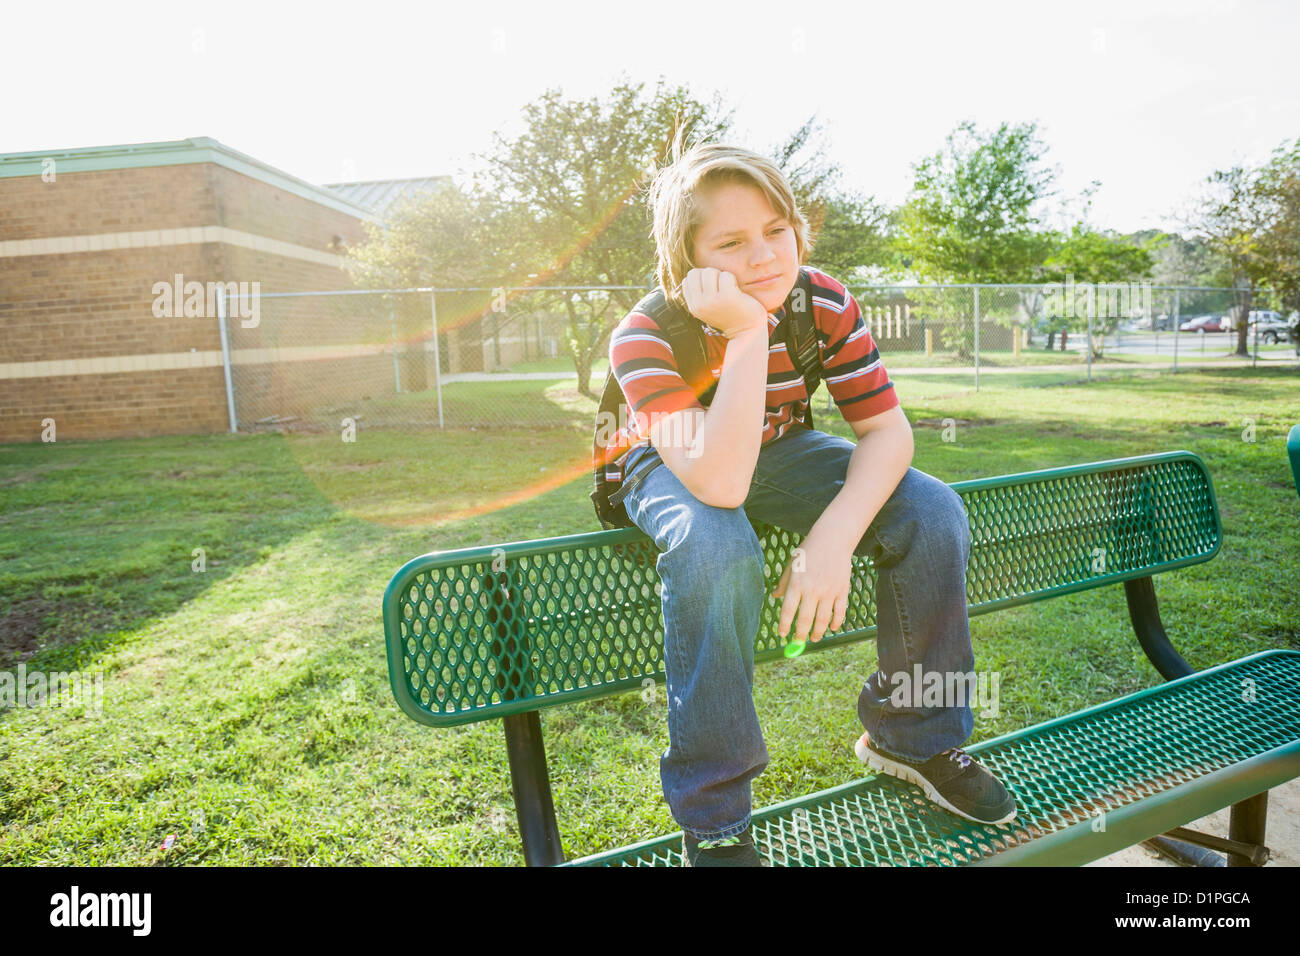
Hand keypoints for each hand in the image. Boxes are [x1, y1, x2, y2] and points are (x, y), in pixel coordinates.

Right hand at [680, 267, 768, 339]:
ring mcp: (713, 301)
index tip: (711, 287)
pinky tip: (736, 290)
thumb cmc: (729, 315)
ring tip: (728, 288)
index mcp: (693, 307)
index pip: (687, 279)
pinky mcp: (728, 296)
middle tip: (720, 286)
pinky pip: (726, 275)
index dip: (700, 278)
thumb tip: (694, 272)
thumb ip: (698, 294)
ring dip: (721, 276)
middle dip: (709, 274)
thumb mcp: (707, 309)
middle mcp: (700, 305)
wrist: (747, 332)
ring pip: (710, 271)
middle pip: (696, 272)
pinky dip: (732, 278)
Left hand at [771, 532, 852, 646]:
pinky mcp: (842, 590)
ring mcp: (829, 591)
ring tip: (813, 638)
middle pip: (805, 619)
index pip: (788, 610)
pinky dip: (836, 622)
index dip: (784, 625)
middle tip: (798, 641)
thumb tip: (774, 597)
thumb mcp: (792, 564)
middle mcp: (812, 589)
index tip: (782, 634)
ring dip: (818, 632)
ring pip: (823, 619)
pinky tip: (832, 628)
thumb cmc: (809, 550)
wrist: (833, 539)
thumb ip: (784, 583)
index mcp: (797, 583)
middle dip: (800, 634)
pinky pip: (840, 612)